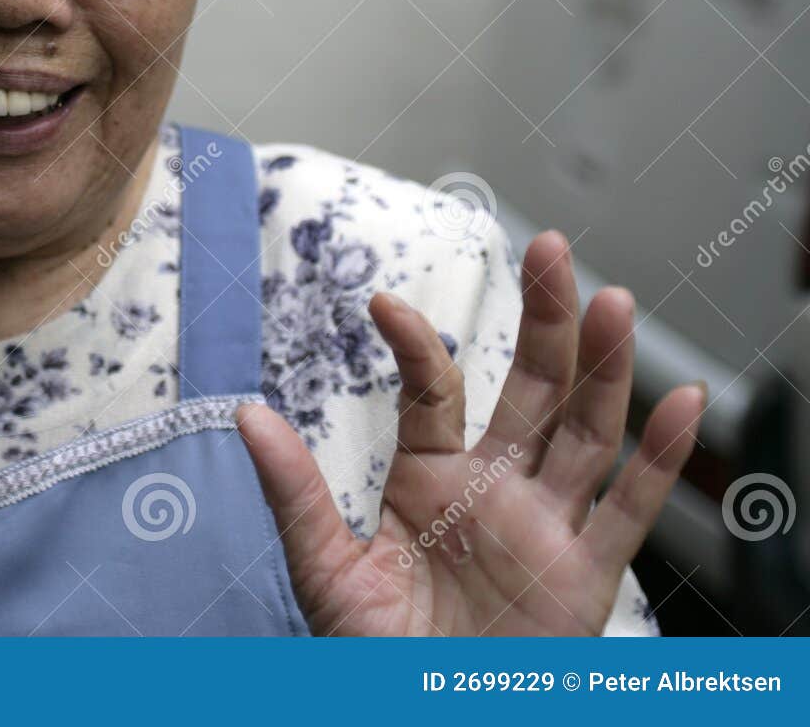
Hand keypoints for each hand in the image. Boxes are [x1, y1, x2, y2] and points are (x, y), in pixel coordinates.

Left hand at [238, 230, 702, 635]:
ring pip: (584, 431)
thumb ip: (295, 493)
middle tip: (553, 250)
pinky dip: (662, 459)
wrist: (426, 716)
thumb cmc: (374, 655)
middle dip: (545, 321)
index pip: (432, 390)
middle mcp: (494, 489)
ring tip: (612, 300)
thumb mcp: (324, 569)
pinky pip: (630, 510)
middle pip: (530, 389)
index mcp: (429, 479)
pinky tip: (683, 401)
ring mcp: (544, 526)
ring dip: (603, 367)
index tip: (383, 305)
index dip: (414, 347)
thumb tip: (248, 416)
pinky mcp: (585, 575)